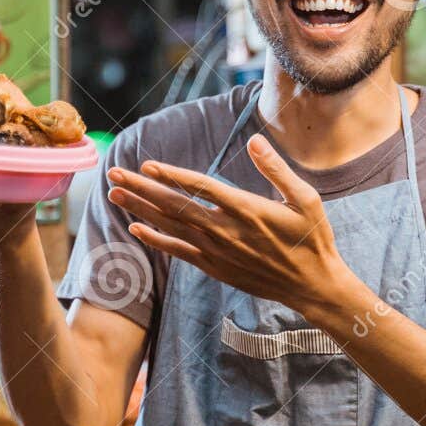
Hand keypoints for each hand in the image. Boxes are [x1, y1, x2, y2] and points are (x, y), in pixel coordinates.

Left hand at [106, 133, 354, 312]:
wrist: (312, 285)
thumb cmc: (311, 238)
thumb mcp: (305, 198)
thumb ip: (276, 169)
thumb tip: (253, 140)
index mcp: (246, 209)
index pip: (200, 187)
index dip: (171, 175)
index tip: (147, 165)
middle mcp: (226, 230)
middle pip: (174, 205)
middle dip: (142, 188)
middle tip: (114, 173)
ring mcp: (218, 251)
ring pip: (171, 226)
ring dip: (140, 209)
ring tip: (114, 194)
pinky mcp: (215, 267)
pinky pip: (178, 251)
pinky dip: (155, 239)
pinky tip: (135, 228)